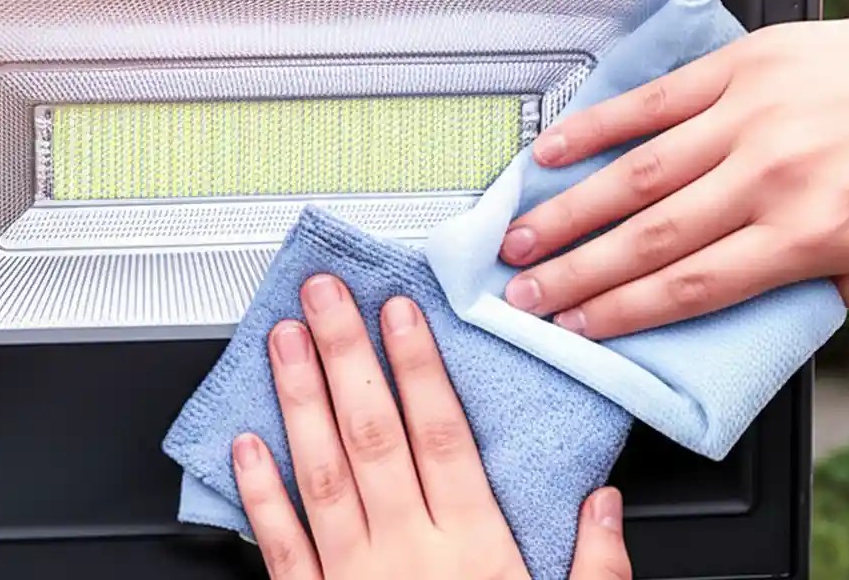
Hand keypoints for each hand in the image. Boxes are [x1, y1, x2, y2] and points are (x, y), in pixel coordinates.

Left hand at [231, 275, 631, 579]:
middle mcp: (406, 555)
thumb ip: (595, 569)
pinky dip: (258, 493)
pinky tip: (245, 444)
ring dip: (297, 400)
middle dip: (345, 356)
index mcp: (473, 552)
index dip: (417, 367)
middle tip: (323, 296)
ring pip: (321, 473)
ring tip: (282, 341)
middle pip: (372, 434)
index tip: (399, 313)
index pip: (440, 436)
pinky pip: (280, 547)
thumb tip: (604, 502)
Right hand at [500, 15, 848, 338]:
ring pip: (637, 175)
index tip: (574, 329)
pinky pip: (655, 100)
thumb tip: (749, 306)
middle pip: (647, 239)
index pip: (689, 289)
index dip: (620, 315)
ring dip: (568, 211)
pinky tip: (553, 149)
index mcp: (807, 235)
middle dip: (574, 274)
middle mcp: (770, 178)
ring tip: (518, 238)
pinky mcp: (743, 67)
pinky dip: (598, 126)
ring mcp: (750, 118)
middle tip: (520, 295)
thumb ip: (818, 294)